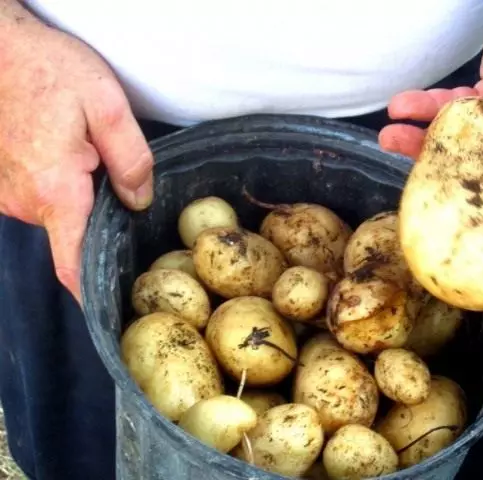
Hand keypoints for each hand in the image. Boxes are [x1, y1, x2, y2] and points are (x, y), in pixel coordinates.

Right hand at [0, 5, 153, 303]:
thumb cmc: (51, 70)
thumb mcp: (107, 106)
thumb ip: (131, 160)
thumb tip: (140, 203)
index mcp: (56, 191)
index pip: (72, 264)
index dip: (92, 294)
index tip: (114, 313)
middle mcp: (26, 203)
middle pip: (75, 238)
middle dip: (104, 229)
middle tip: (132, 210)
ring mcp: (9, 194)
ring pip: (59, 217)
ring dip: (83, 204)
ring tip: (101, 172)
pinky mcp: (3, 181)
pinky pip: (43, 200)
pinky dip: (64, 193)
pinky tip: (76, 161)